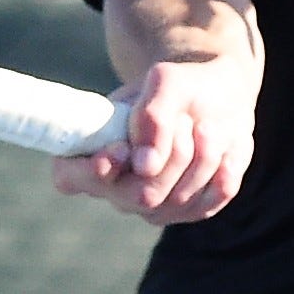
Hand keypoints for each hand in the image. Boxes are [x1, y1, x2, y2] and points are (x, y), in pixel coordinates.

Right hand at [51, 58, 253, 225]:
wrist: (216, 97)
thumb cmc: (178, 88)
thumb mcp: (166, 82)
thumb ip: (150, 117)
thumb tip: (145, 166)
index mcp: (91, 150)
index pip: (69, 176)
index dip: (88, 172)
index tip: (120, 148)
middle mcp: (116, 188)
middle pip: (138, 194)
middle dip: (171, 153)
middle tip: (183, 120)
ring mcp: (153, 206)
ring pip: (177, 198)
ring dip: (200, 155)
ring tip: (204, 126)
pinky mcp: (190, 211)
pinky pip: (209, 203)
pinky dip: (222, 170)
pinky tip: (225, 148)